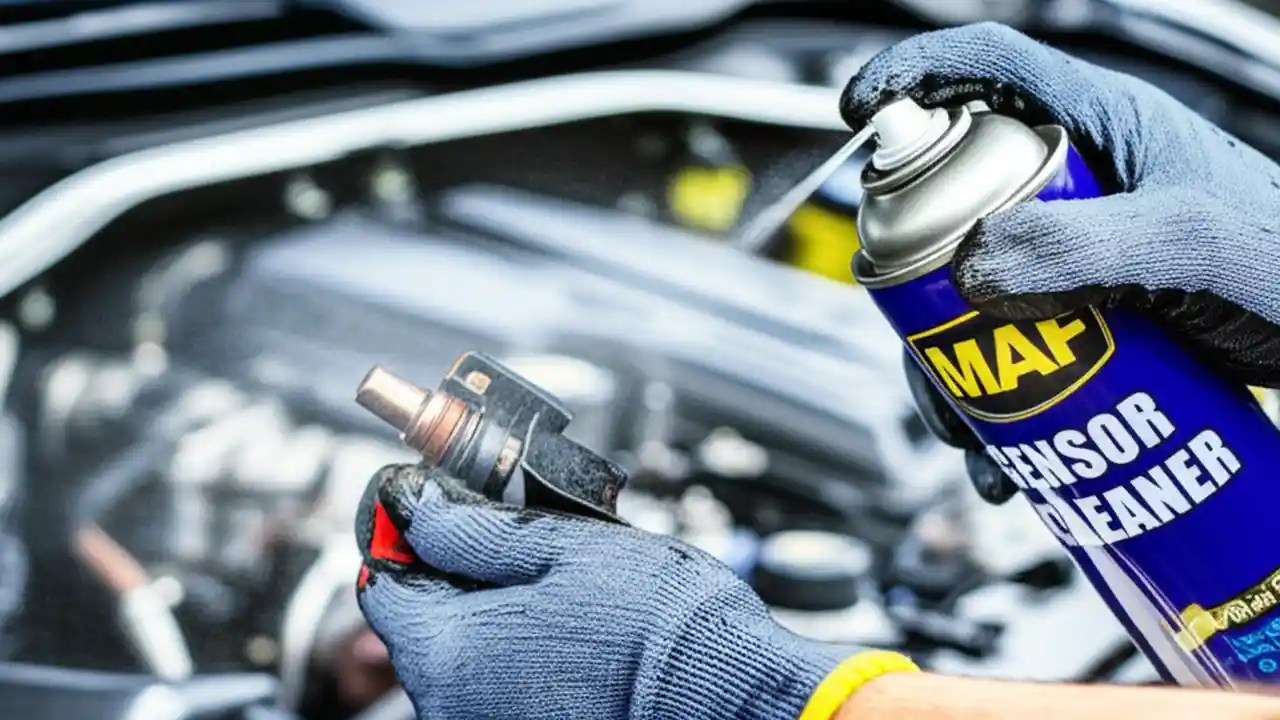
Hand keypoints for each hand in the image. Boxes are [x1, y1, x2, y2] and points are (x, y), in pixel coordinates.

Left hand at [354, 464, 860, 719]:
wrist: (732, 698)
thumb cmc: (659, 625)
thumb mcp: (561, 547)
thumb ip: (472, 531)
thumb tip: (415, 510)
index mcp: (449, 653)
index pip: (384, 587)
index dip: (409, 541)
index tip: (437, 515)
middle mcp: (451, 708)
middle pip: (426, 630)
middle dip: (463, 583)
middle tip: (527, 551)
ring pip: (466, 664)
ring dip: (498, 624)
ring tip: (566, 599)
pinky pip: (500, 694)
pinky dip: (523, 665)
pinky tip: (574, 644)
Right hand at [842, 23, 1279, 502]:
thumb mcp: (1189, 242)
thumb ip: (1080, 246)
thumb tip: (967, 268)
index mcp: (1099, 126)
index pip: (986, 68)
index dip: (910, 74)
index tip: (853, 112)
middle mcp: (1077, 181)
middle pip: (952, 202)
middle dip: (914, 285)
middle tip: (919, 347)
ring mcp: (1079, 247)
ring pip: (971, 291)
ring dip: (950, 368)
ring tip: (971, 438)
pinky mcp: (1089, 309)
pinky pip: (1011, 344)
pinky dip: (992, 405)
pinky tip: (1005, 458)